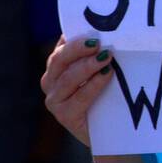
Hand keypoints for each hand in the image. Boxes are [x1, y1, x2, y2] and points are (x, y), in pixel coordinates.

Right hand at [41, 34, 113, 148]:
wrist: (111, 132)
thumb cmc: (107, 95)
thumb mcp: (101, 71)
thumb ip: (98, 55)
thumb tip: (111, 33)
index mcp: (57, 67)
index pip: (61, 48)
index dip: (73, 38)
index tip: (90, 30)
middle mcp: (50, 82)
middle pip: (59, 60)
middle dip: (77, 49)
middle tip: (97, 42)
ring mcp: (55, 100)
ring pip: (67, 78)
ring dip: (87, 66)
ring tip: (107, 57)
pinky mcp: (64, 116)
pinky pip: (78, 97)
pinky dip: (93, 84)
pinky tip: (106, 74)